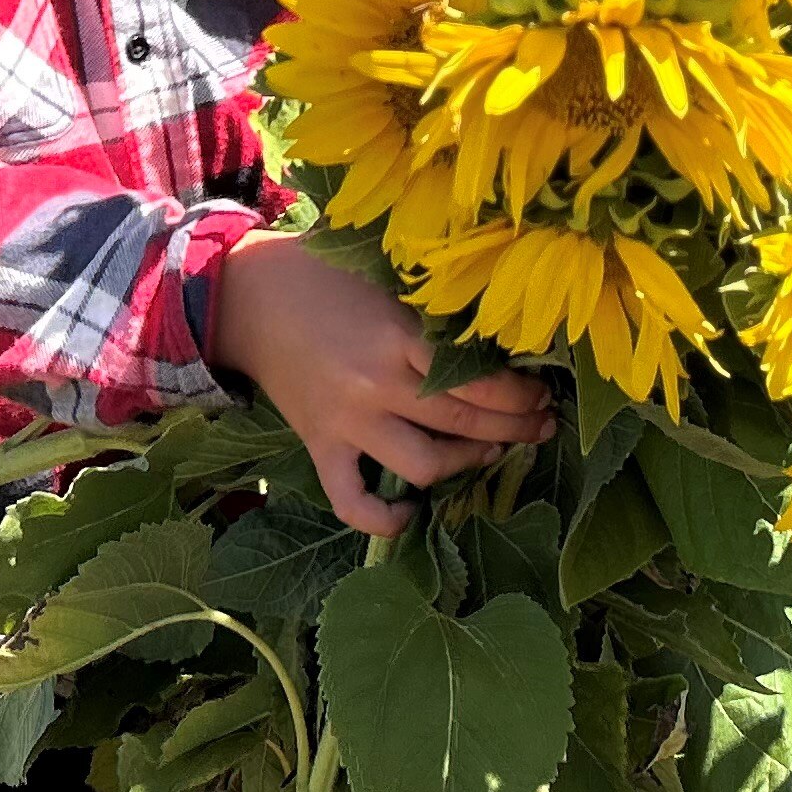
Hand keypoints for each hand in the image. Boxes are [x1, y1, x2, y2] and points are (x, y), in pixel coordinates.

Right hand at [207, 231, 552, 538]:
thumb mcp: (385, 274)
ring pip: (423, 466)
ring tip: (491, 452)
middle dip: (515, 429)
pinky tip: (410, 512)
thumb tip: (500, 319)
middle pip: (463, 422)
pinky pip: (351, 501)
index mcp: (397, 335)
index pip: (478, 379)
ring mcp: (347, 423)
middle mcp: (376, 385)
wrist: (249, 297)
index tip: (542, 393)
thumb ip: (433, 302)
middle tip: (541, 427)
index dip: (520, 395)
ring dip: (466, 464)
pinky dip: (382, 518)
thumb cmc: (326, 276)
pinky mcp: (319, 448)